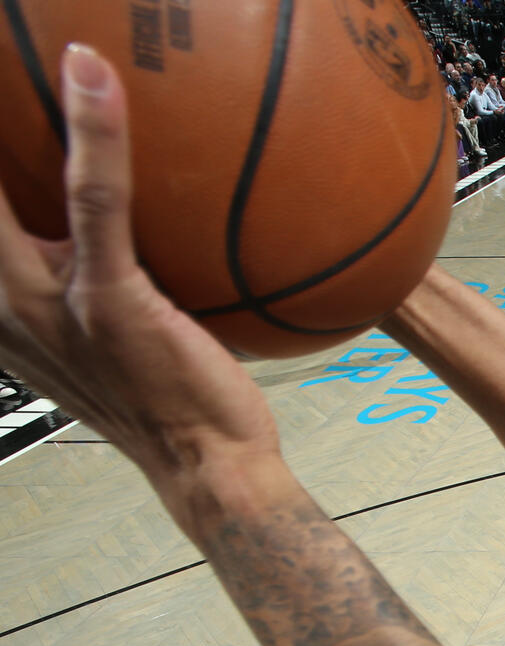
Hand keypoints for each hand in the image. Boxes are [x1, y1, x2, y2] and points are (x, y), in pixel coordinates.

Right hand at [0, 46, 278, 514]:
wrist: (207, 466)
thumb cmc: (169, 391)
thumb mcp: (103, 317)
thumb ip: (81, 261)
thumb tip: (98, 194)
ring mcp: (46, 300)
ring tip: (14, 39)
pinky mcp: (107, 300)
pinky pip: (95, 200)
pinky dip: (92, 132)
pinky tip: (92, 73)